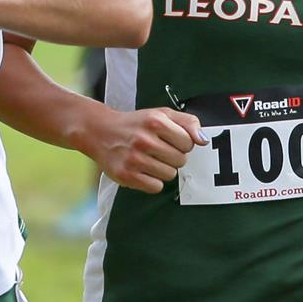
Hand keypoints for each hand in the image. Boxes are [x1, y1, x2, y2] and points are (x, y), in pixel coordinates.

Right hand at [83, 106, 203, 193]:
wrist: (99, 132)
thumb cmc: (136, 124)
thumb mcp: (161, 114)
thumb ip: (188, 122)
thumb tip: (203, 141)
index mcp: (155, 121)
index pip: (189, 143)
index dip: (181, 143)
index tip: (169, 140)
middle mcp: (144, 140)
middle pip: (181, 161)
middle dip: (173, 156)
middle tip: (157, 150)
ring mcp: (134, 159)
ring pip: (170, 175)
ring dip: (163, 169)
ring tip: (148, 159)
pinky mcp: (126, 175)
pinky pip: (156, 187)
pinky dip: (152, 181)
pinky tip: (142, 170)